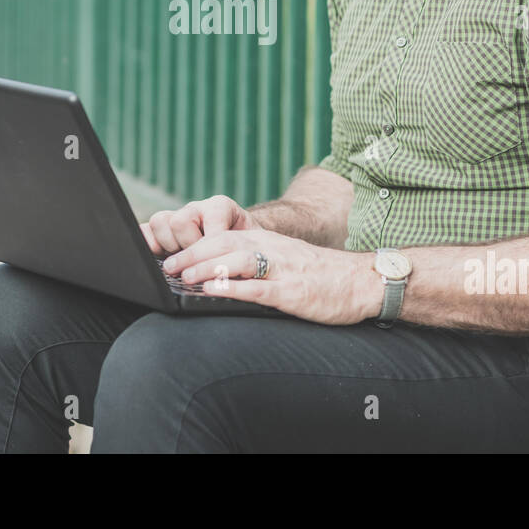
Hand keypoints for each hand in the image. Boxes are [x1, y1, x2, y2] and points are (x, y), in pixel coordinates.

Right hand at [140, 194, 262, 255]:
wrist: (239, 246)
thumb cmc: (244, 248)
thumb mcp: (248, 247)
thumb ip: (239, 251)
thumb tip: (221, 271)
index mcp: (220, 207)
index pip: (210, 218)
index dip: (211, 241)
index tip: (217, 258)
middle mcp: (196, 208)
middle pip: (179, 221)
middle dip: (188, 246)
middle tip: (199, 261)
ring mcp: (177, 217)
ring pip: (160, 222)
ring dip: (170, 246)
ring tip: (184, 259)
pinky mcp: (161, 231)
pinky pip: (144, 231)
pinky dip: (150, 245)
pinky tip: (162, 258)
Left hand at [162, 229, 380, 324]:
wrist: (361, 281)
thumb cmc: (320, 275)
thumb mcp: (284, 261)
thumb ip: (256, 263)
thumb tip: (219, 276)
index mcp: (267, 241)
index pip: (222, 236)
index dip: (194, 245)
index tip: (171, 257)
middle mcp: (271, 249)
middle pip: (223, 243)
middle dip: (192, 253)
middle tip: (167, 266)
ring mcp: (281, 269)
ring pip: (237, 259)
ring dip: (207, 267)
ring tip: (184, 276)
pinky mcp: (291, 291)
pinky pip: (258, 287)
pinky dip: (233, 288)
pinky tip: (214, 292)